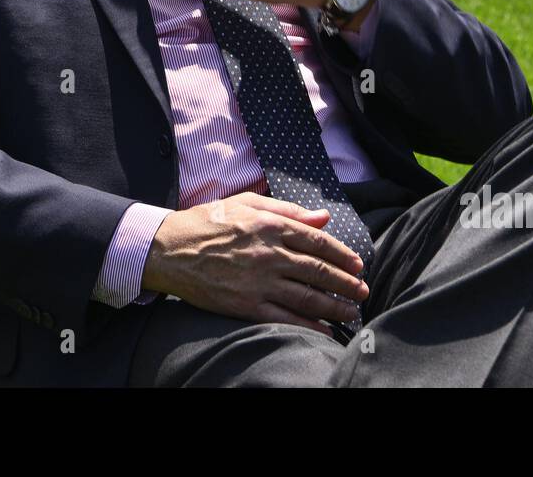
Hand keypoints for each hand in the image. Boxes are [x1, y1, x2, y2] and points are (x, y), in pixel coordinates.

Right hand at [141, 192, 369, 335]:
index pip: (317, 241)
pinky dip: (308, 326)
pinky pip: (284, 318)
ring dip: (334, 306)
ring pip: (306, 297)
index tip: (357, 264)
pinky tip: (324, 330)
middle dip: (345, 283)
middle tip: (363, 291)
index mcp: (270, 225)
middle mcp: (268, 254)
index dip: (342, 254)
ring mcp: (257, 282)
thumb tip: (322, 217)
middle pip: (318, 270)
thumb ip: (287, 210)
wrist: (169, 249)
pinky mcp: (245, 305)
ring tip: (351, 311)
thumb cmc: (208, 221)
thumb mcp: (247, 203)